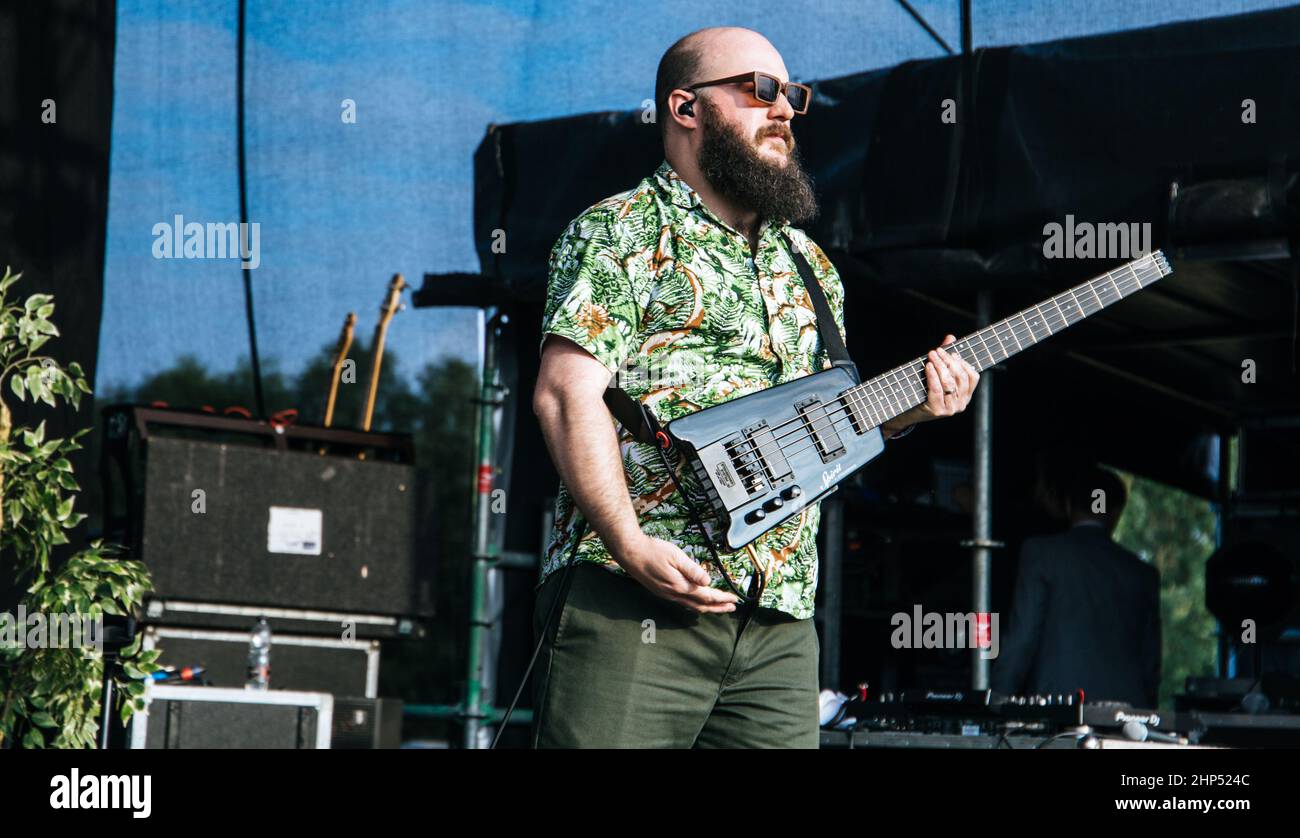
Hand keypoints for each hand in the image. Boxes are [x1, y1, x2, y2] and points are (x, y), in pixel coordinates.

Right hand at [613, 534, 739, 613]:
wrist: (630, 553)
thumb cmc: (652, 551)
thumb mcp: (676, 556)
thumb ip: (692, 570)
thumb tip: (708, 581)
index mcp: (680, 585)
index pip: (706, 596)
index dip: (722, 598)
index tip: (734, 599)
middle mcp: (674, 594)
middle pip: (701, 605)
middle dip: (718, 607)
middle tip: (732, 607)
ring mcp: (667, 595)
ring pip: (692, 606)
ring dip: (707, 608)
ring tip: (719, 607)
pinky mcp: (662, 592)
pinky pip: (683, 603)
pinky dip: (695, 605)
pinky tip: (697, 602)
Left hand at [895, 334, 978, 426]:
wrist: (910, 412)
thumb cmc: (926, 391)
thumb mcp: (938, 374)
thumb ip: (945, 356)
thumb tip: (950, 337)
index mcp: (966, 395)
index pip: (973, 376)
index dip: (962, 362)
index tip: (951, 353)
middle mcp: (962, 403)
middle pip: (960, 377)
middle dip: (948, 361)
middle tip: (937, 351)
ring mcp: (951, 408)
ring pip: (949, 382)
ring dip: (940, 365)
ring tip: (932, 355)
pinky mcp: (938, 410)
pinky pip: (937, 389)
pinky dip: (932, 375)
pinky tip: (928, 366)